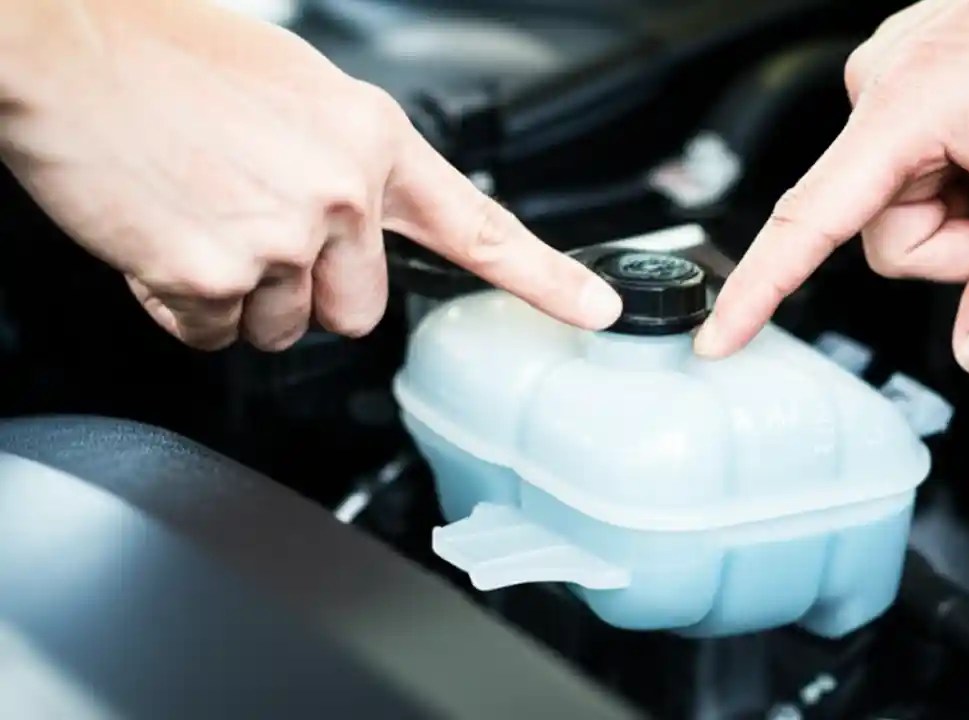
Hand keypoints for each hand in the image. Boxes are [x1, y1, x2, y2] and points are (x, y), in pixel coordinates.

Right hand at [0, 0, 620, 350]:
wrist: (64, 48)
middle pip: (358, 310)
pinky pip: (214, 334)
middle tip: (253, 229)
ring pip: (283, 328)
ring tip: (199, 217)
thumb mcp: (293, 93)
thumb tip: (360, 220)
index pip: (477, 226)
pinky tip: (163, 238)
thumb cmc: (167, 61)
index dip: (544, 278)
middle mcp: (340, 192)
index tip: (592, 311)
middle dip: (308, 291)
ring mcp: (280, 238)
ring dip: (240, 294)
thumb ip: (346, 164)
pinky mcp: (214, 277)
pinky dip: (184, 303)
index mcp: (369, 140)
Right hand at [694, 0, 968, 373]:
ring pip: (905, 200)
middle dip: (957, 244)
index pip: (808, 222)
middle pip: (884, 230)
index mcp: (900, 112)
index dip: (760, 290)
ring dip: (968, 208)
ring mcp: (896, 78)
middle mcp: (879, 89)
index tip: (720, 337)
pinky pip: (922, 159)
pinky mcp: (918, 76)